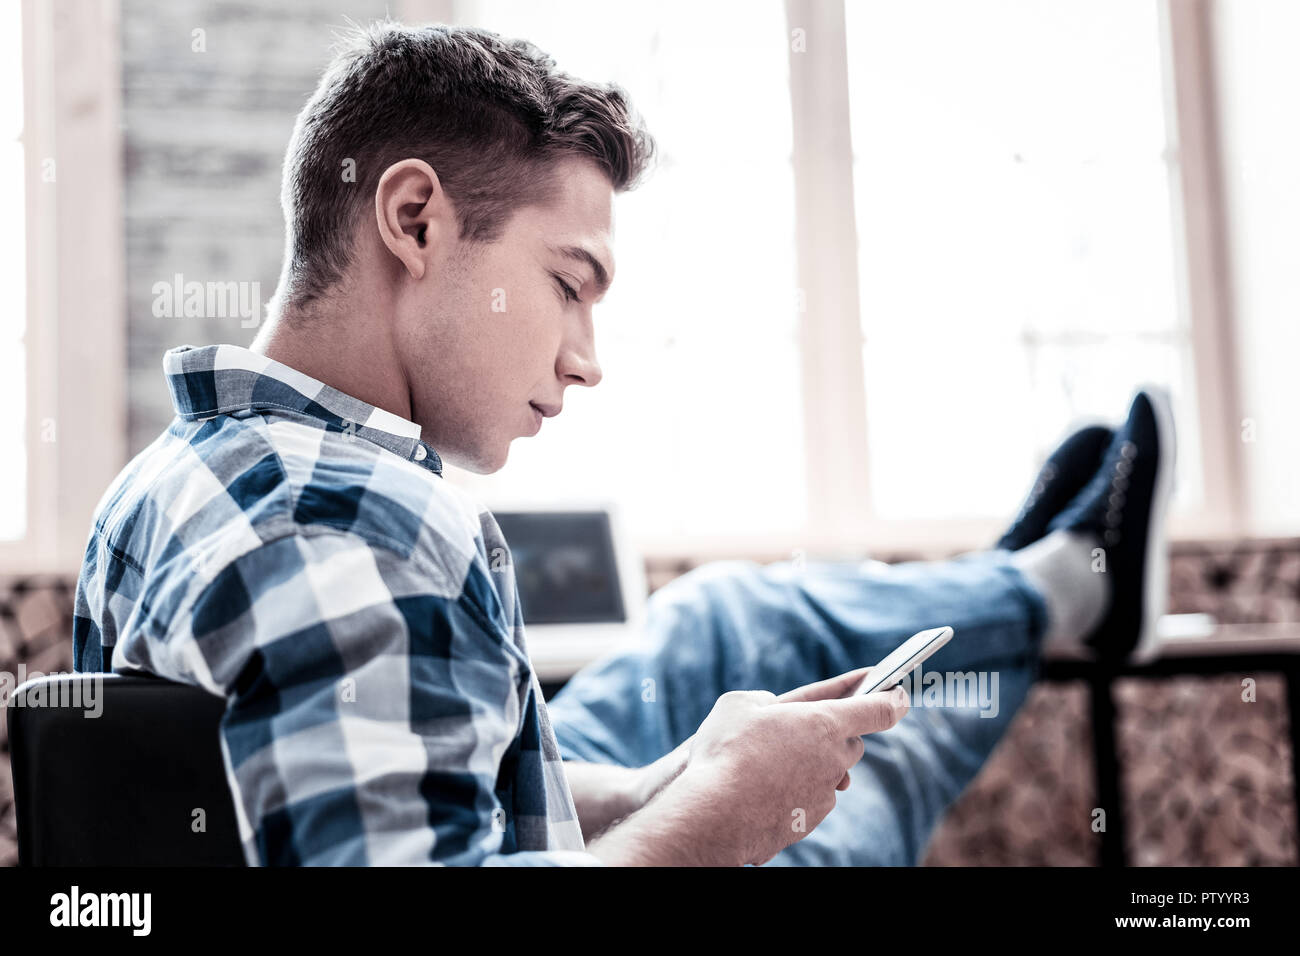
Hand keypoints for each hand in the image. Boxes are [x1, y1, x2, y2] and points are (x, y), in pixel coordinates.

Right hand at [682, 670, 908, 864]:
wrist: (714, 814)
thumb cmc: (725, 751)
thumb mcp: (739, 705)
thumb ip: (765, 702)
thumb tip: (771, 712)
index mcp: (824, 723)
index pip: (877, 710)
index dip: (892, 699)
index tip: (899, 695)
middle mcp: (834, 761)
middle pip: (851, 745)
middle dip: (833, 737)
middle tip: (800, 733)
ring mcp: (823, 795)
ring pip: (829, 776)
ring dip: (810, 767)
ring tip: (768, 765)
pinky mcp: (808, 822)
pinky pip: (809, 801)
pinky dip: (792, 794)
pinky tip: (760, 792)